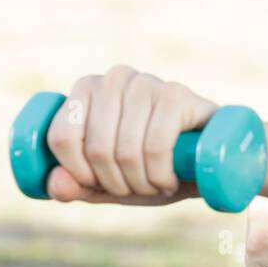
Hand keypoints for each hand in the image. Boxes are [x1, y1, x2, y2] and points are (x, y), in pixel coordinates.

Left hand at [45, 65, 217, 203]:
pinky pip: (155, 146)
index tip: (102, 185)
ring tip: (157, 185)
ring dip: (142, 183)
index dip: (80, 174)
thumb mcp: (110, 183)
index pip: (62, 137)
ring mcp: (146, 82)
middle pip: (96, 148)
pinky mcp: (177, 94)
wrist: (211, 159)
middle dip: (117, 183)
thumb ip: (76, 185)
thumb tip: (56, 186)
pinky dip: (160, 176)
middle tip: (138, 188)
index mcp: (87, 89)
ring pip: (126, 150)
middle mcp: (114, 78)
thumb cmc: (155, 167)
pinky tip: (170, 180)